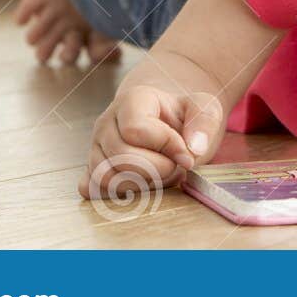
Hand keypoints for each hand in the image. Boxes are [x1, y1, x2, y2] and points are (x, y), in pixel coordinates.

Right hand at [78, 84, 223, 199]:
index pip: (136, 129)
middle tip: (175, 166)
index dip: (166, 146)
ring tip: (161, 175)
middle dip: (156, 169)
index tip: (187, 154)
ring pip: (106, 177)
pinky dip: (121, 194)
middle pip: (121, 156)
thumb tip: (193, 149)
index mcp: (131, 101)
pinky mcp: (92, 170)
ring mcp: (95, 148)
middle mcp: (106, 123)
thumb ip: (205, 121)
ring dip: (140, 184)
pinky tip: (143, 185)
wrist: (165, 122)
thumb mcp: (204, 108)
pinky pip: (95, 189)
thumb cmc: (183, 115)